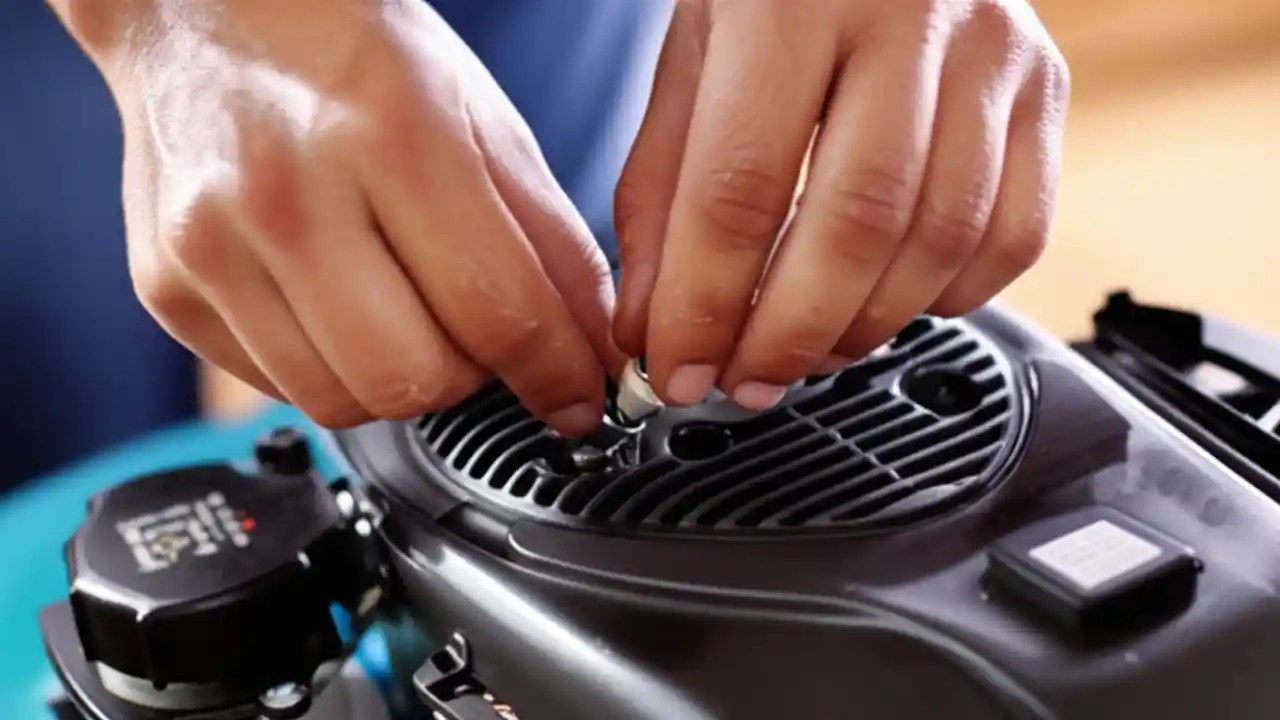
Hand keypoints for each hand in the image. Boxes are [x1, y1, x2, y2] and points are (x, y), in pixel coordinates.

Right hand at [51, 0, 621, 433]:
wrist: (205, 10)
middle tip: (474, 339)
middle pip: (414, 380)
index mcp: (392, 136)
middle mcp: (289, 195)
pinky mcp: (167, 287)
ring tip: (402, 316)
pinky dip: (327, 370)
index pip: (498, 312)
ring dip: (396, 381)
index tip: (576, 400)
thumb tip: (592, 351)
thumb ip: (550, 242)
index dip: (556, 376)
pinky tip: (333, 306)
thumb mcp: (482, 120)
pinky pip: (276, 389)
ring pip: (342, 403)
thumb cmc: (354, 54)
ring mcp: (213, 246)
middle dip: (469, 380)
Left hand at [613, 0, 1068, 409]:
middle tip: (742, 382)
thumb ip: (665, 189)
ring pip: (942, 238)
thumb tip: (654, 324)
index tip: (679, 368)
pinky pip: (1015, 233)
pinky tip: (887, 304)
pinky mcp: (1045, 86)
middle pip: (856, 223)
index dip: (706, 303)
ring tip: (804, 354)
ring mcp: (994, 48)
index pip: (741, 186)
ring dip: (864, 327)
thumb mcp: (692, 54)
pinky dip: (948, 299)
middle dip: (790, 333)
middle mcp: (910, 11)